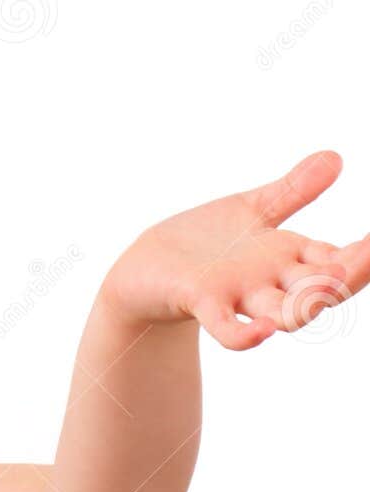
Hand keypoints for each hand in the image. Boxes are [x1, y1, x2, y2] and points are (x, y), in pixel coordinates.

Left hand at [101, 151, 369, 348]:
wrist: (143, 271)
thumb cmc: (202, 243)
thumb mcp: (251, 210)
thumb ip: (293, 190)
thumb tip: (335, 157)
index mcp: (288, 256)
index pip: (339, 258)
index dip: (365, 254)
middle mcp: (271, 281)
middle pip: (324, 286)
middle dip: (352, 274)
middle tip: (369, 255)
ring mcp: (240, 295)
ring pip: (287, 310)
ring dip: (309, 304)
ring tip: (328, 289)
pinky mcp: (203, 302)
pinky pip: (229, 328)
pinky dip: (247, 334)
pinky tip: (264, 331)